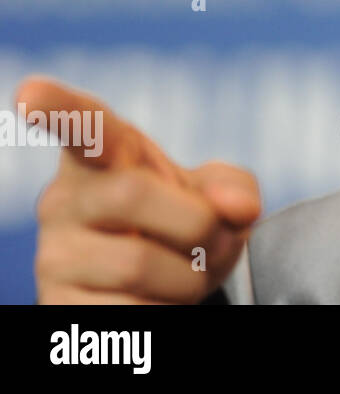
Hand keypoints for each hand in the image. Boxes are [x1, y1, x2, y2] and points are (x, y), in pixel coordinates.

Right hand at [16, 75, 260, 303]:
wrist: (165, 288)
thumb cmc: (185, 225)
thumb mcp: (219, 195)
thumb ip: (235, 187)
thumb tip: (238, 207)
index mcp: (106, 156)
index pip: (82, 125)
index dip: (59, 109)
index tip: (31, 94)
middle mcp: (65, 200)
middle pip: (132, 194)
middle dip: (198, 222)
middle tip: (217, 239)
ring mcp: (55, 257)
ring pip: (136, 264)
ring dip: (190, 276)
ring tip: (191, 273)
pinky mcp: (58, 308)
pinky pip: (127, 313)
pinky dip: (167, 310)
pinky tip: (160, 301)